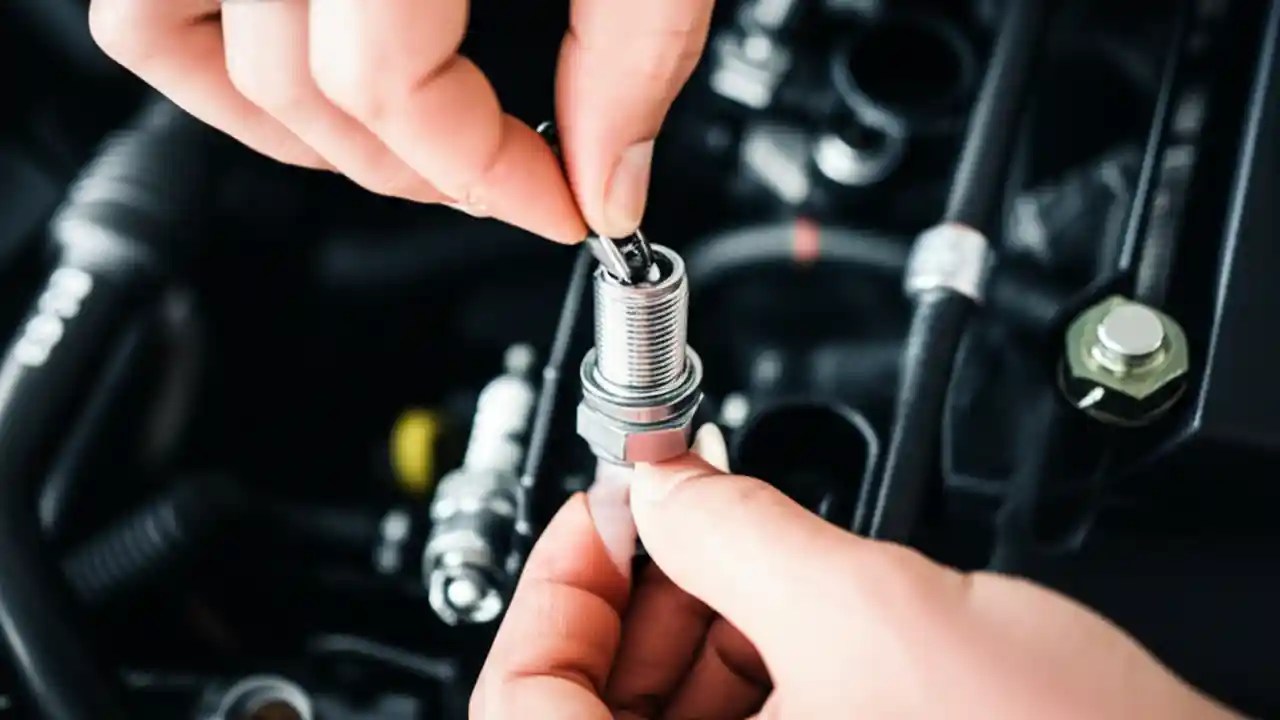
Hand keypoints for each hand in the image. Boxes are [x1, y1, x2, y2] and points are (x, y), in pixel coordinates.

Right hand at [87, 0, 714, 242]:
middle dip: (416, 166)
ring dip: (294, 122)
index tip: (560, 205)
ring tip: (401, 139)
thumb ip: (635, 47)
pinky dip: (214, 47)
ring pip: (170, 31)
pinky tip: (308, 67)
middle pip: (296, 83)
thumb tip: (609, 173)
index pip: (388, 85)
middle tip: (502, 176)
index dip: (484, 176)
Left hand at [473, 451, 1240, 718]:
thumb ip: (735, 526)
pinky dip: (743, 667)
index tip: (604, 508)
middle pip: (586, 711)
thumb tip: (659, 474)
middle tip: (677, 513)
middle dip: (633, 596)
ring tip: (743, 554)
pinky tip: (785, 612)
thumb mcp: (869, 612)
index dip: (550, 589)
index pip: (520, 707)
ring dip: (690, 627)